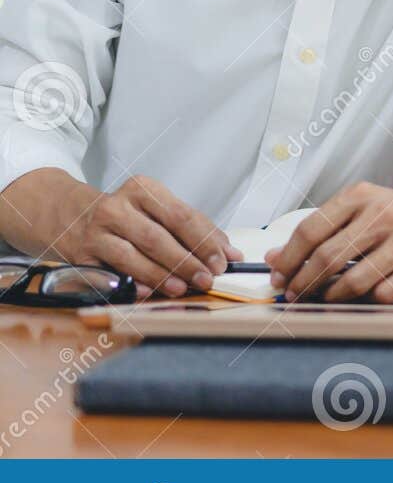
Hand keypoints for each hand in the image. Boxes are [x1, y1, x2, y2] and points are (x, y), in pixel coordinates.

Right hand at [13, 170, 241, 298]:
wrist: (72, 217)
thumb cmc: (130, 216)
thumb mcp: (159, 211)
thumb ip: (196, 230)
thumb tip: (231, 254)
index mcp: (143, 189)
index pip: (181, 216)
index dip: (205, 240)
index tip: (224, 261)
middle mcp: (117, 207)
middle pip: (158, 237)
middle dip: (187, 261)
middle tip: (207, 279)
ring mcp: (96, 231)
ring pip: (134, 255)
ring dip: (162, 275)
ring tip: (183, 288)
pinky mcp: (82, 255)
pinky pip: (111, 273)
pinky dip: (132, 283)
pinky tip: (148, 293)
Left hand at [266, 181, 392, 302]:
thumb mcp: (357, 210)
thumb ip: (318, 231)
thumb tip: (273, 258)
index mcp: (360, 196)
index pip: (310, 230)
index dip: (288, 259)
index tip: (278, 276)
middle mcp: (383, 215)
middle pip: (327, 258)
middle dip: (304, 283)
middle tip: (295, 294)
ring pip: (354, 281)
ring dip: (332, 296)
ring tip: (326, 297)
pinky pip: (382, 294)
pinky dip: (367, 299)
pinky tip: (364, 294)